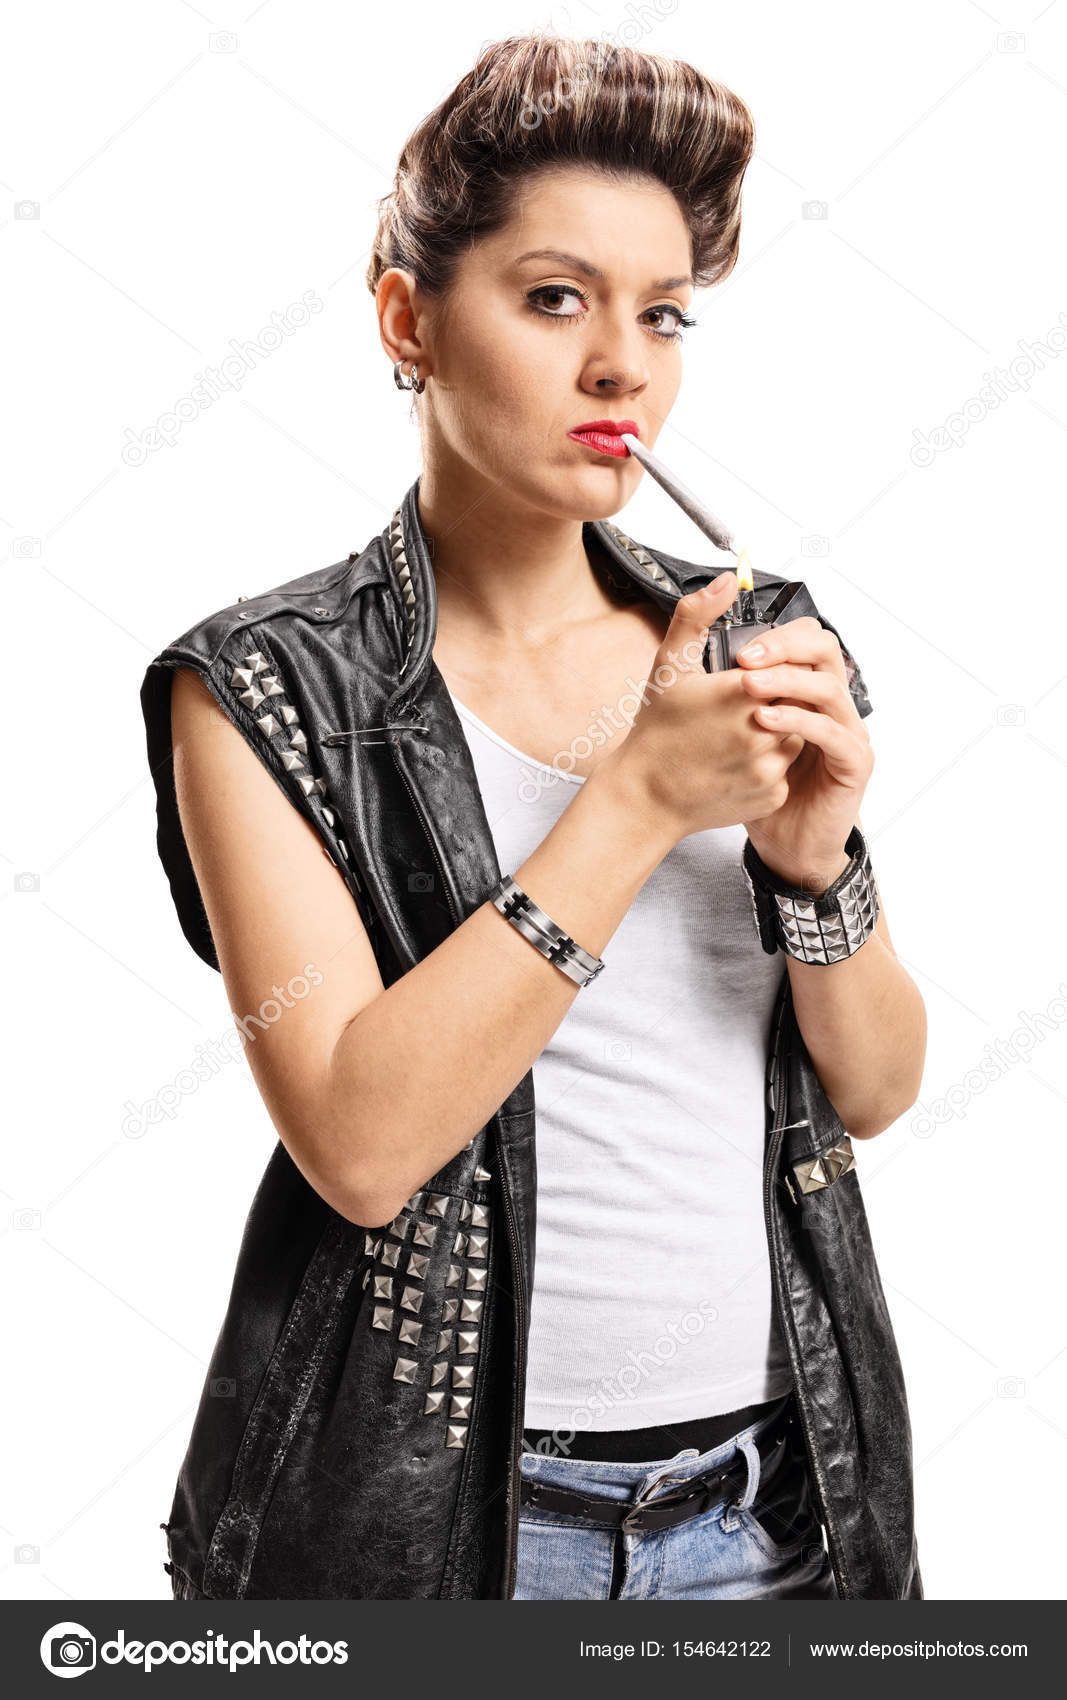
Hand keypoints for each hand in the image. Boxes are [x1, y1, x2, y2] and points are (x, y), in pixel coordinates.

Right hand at [609, 574, 805, 841]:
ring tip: (738, 735)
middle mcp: (761, 728)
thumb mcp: (669, 666)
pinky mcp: (772, 794)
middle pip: (797, 698)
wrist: (645, 797)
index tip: (752, 676)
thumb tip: (728, 580)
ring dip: (779, 730)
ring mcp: (769, 765)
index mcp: (742, 690)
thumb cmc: (656, 731)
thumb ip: (697, 615)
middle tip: (742, 709)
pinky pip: (787, 770)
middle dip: (776, 699)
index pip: (790, 664)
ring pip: (796, 734)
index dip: (774, 668)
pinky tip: (736, 763)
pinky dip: (769, 765)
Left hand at [734, 616, 873, 891]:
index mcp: (808, 691)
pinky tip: (766, 721)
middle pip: (825, 652)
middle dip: (784, 648)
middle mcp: (833, 705)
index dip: (777, 635)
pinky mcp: (854, 763)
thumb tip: (701, 654)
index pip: (807, 640)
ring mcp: (848, 732)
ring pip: (828, 688)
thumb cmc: (756, 784)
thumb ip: (726, 692)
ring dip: (787, 681)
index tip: (736, 645)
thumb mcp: (734, 731)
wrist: (782, 842)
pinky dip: (800, 721)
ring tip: (747, 685)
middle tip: (743, 657)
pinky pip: (833, 733)